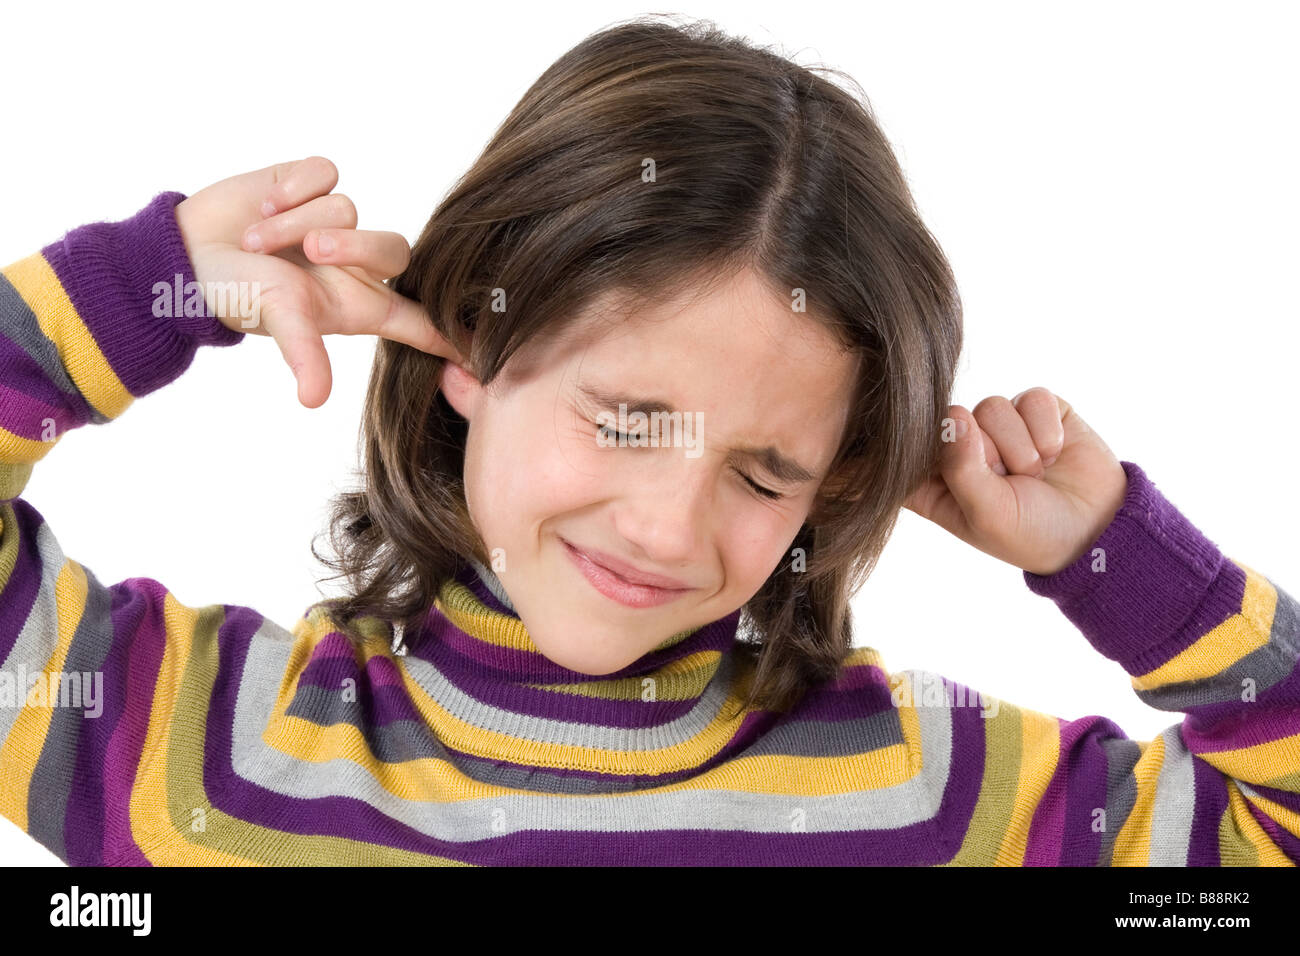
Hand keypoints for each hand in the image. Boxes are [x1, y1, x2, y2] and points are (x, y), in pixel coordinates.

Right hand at [174, 156, 465, 407]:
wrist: (185, 253)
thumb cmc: (235, 297)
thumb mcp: (274, 322)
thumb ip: (303, 354)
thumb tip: (313, 399)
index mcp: (361, 306)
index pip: (425, 322)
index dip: (459, 334)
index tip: (496, 351)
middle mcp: (357, 266)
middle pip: (394, 248)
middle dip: (351, 246)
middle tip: (307, 252)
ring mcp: (339, 223)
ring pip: (346, 208)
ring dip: (295, 223)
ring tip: (258, 241)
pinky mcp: (315, 183)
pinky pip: (324, 172)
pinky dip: (290, 188)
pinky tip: (264, 205)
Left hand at [902, 388, 1127, 575]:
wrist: (1098, 529)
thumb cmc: (1033, 532)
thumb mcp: (987, 514)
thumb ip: (961, 468)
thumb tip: (955, 416)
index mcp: (933, 482)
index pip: (902, 451)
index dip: (917, 451)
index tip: (951, 470)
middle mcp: (960, 448)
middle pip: (952, 420)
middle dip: (988, 455)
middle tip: (1010, 483)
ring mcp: (996, 425)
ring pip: (992, 407)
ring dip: (1021, 448)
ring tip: (1036, 474)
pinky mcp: (1033, 408)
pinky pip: (1031, 398)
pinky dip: (1047, 430)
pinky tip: (1056, 454)